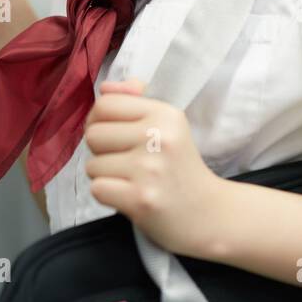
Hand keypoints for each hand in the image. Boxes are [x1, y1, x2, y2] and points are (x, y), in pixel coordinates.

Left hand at [83, 78, 224, 257]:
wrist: (209, 214)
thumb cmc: (181, 168)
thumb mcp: (169, 127)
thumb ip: (136, 101)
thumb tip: (106, 87)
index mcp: (165, 114)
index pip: (105, 104)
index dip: (99, 120)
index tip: (113, 135)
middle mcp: (158, 137)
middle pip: (93, 134)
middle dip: (101, 151)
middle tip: (125, 162)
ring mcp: (148, 170)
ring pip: (92, 165)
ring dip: (105, 176)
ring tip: (130, 181)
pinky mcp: (140, 199)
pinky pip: (97, 189)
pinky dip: (107, 196)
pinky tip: (128, 196)